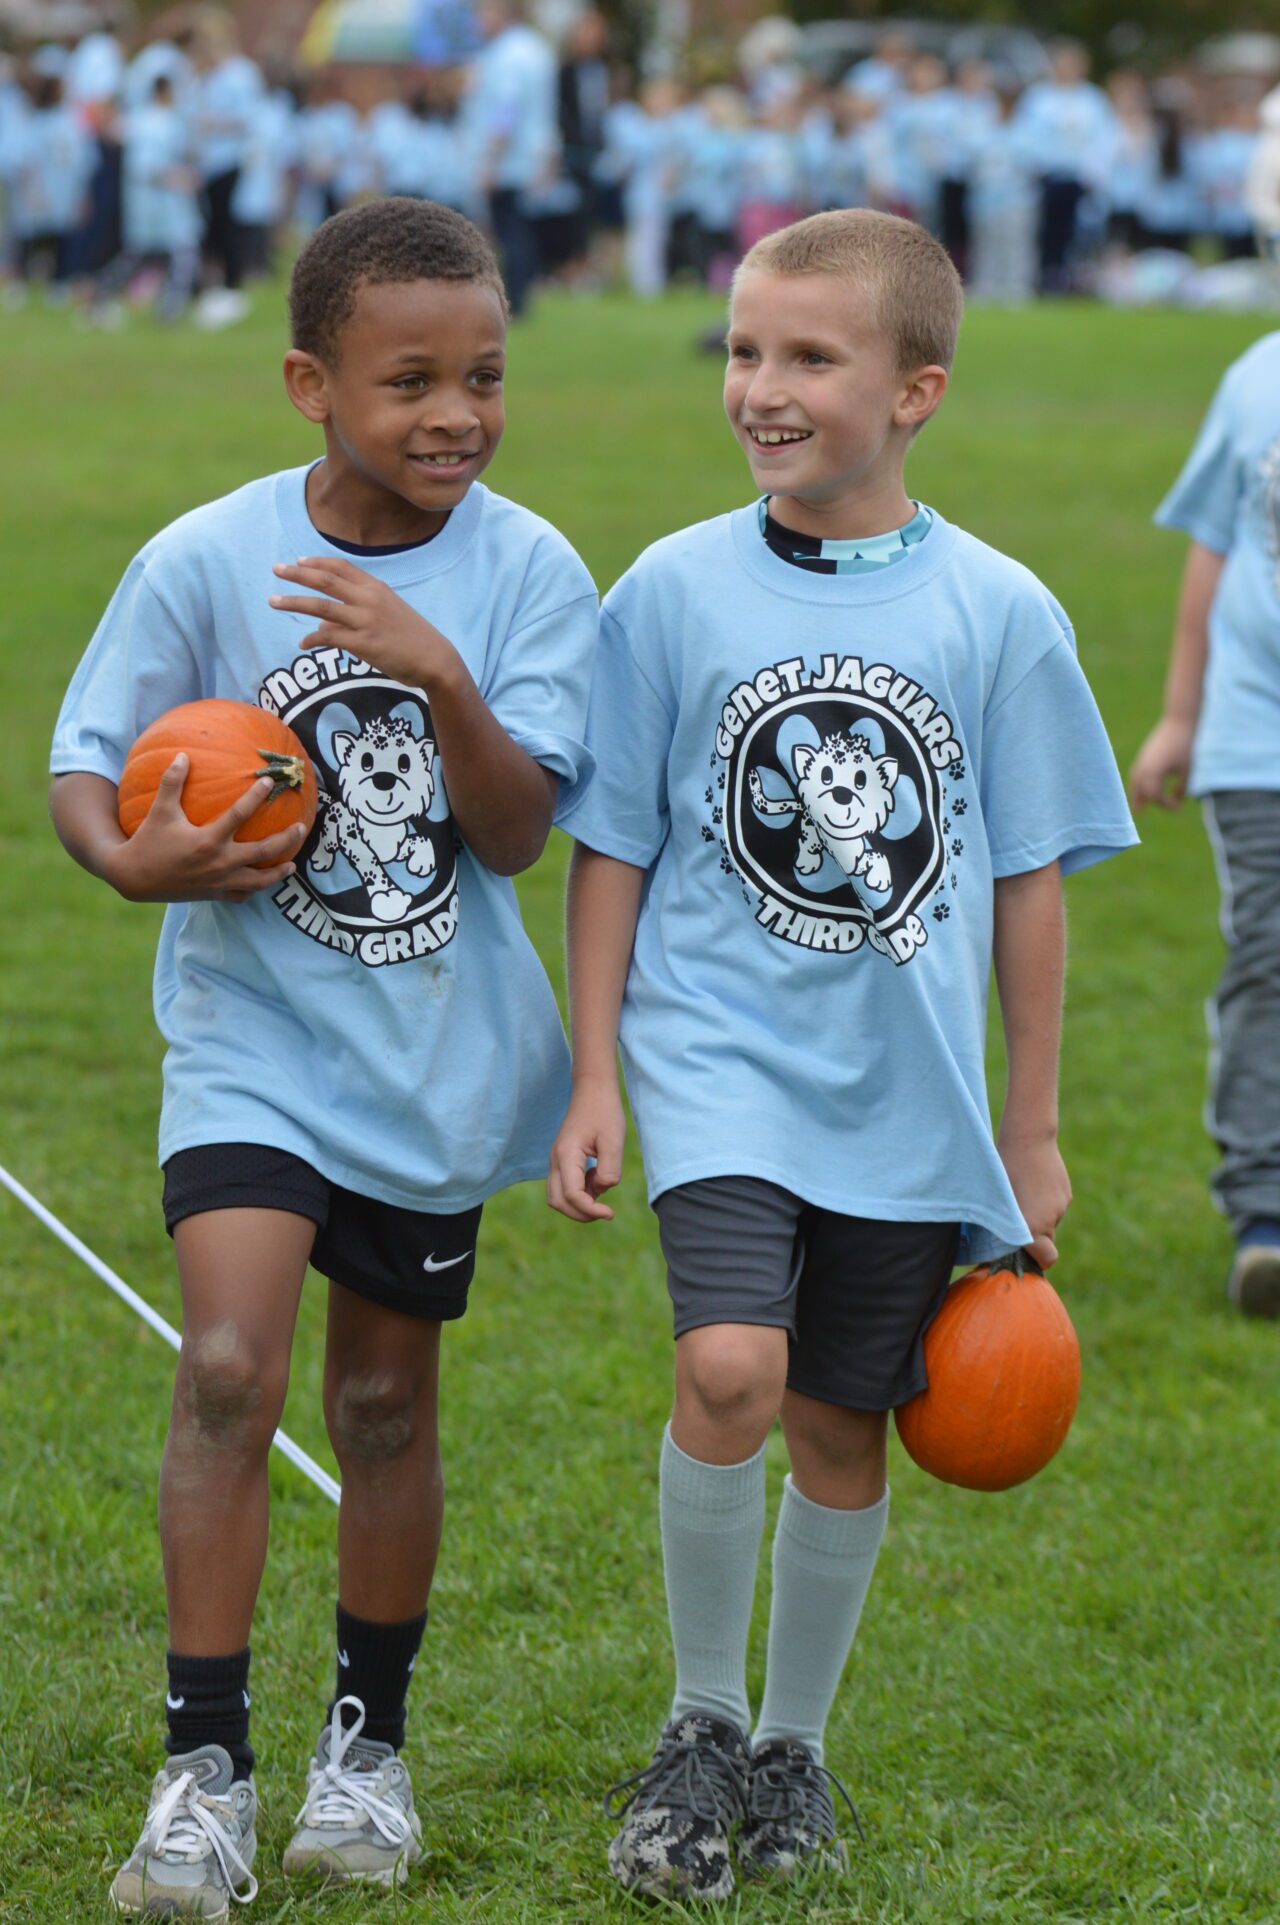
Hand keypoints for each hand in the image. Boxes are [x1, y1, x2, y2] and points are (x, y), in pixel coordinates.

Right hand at [106, 755, 306, 902]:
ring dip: (277, 873)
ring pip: (258, 881)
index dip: (255, 797)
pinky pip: (241, 895)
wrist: (133, 878)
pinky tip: (262, 882)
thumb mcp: (159, 810)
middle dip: (285, 840)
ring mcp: (219, 882)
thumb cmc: (147, 841)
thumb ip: (172, 782)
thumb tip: (183, 755)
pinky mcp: (214, 894)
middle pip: (263, 852)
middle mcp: (219, 863)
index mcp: (208, 840)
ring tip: (292, 865)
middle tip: (301, 828)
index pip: (239, 815)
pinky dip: (254, 889)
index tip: (269, 783)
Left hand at [270, 557, 461, 691]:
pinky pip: (329, 636)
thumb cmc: (412, 638)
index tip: (298, 561)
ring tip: (273, 601)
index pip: (342, 567)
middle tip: (276, 569)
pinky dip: (311, 638)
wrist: (435, 659)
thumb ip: (357, 611)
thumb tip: (321, 620)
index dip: (317, 562)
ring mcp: (366, 620)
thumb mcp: (389, 614)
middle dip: (298, 574)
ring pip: (321, 606)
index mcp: (377, 588)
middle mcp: (370, 599)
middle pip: (326, 580)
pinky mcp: (364, 643)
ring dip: (294, 602)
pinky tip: (302, 643)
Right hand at [547, 1076, 625, 1221]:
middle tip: (606, 1212)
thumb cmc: (604, 1111)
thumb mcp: (614, 1140)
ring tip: (601, 1192)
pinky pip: (565, 1186)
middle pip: (558, 1202)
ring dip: (579, 1204)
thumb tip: (601, 1191)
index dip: (590, 1210)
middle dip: (581, 1214)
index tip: (610, 1213)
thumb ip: (610, 1170)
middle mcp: (555, 1160)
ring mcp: (556, 1160)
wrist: (593, 1089)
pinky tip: (597, 1178)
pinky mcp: (562, 1160)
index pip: (571, 1195)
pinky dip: (580, 1193)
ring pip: (558, 1197)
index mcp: (566, 1155)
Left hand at [997, 1126, 1069, 1268]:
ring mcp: (1061, 1206)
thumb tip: (1003, 1244)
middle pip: (1046, 1241)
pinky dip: (1045, 1201)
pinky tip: (1031, 1183)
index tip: (1022, 1252)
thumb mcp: (998, 1202)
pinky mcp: (1066, 1192)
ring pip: (1050, 1221)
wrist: (1028, 1139)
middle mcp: (1050, 1220)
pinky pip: (1055, 1206)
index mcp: (1032, 1226)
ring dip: (1038, 1215)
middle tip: (1015, 1219)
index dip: (1037, 1260)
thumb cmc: (1003, 1169)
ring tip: (1020, 1194)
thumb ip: (1005, 1227)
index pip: (1047, 1259)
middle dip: (1034, 1237)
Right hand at [1129, 715, 1194, 810]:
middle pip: (1139, 790)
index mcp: (1155, 771)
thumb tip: (1178, 799)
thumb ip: (1182, 787)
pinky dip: (1137, 782)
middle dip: (1143, 802)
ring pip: (1134, 780)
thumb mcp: (1189, 769)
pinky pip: (1136, 772)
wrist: (1180, 720)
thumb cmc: (1188, 744)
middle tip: (1141, 813)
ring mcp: (1142, 758)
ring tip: (1135, 804)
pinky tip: (1142, 786)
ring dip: (1134, 793)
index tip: (1178, 806)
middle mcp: (1144, 766)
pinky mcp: (1145, 753)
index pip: (1155, 795)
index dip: (1165, 804)